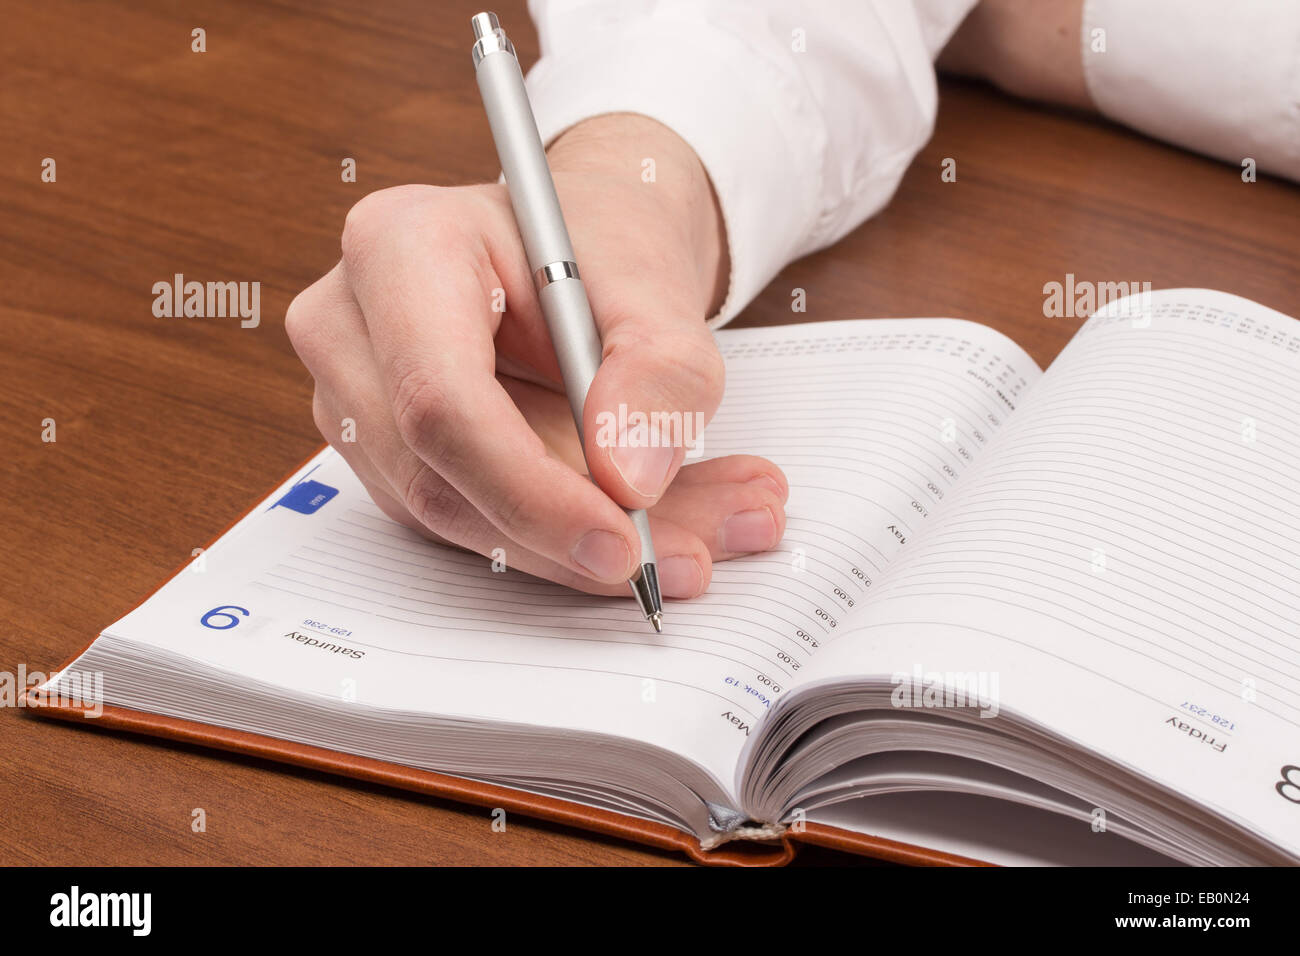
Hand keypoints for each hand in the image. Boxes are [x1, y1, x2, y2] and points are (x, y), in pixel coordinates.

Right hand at [285, 115, 787, 599]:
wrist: (587, 242)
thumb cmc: (606, 242)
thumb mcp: (661, 284)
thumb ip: (663, 373)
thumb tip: (629, 480)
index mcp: (400, 247)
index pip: (441, 400)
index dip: (529, 489)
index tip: (621, 542)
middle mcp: (351, 325)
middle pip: (437, 477)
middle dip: (566, 537)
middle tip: (686, 562)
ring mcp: (356, 397)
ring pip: (453, 519)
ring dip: (576, 549)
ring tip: (695, 539)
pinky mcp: (387, 454)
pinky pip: (467, 525)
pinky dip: (562, 540)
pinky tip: (647, 525)